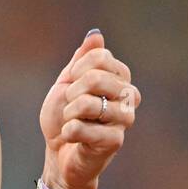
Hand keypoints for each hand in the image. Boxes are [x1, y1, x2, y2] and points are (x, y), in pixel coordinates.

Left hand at [39, 29, 140, 188]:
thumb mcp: (68, 82)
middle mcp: (128, 96)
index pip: (101, 57)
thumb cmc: (64, 117)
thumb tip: (95, 35)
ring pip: (88, 103)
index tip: (71, 82)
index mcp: (119, 78)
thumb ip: (82, 59)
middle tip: (70, 105)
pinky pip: (81, 127)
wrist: (58, 154)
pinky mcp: (115, 141)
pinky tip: (72, 137)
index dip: (78, 68)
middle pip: (96, 78)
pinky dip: (68, 131)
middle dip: (72, 92)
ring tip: (71, 121)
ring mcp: (124, 119)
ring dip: (69, 113)